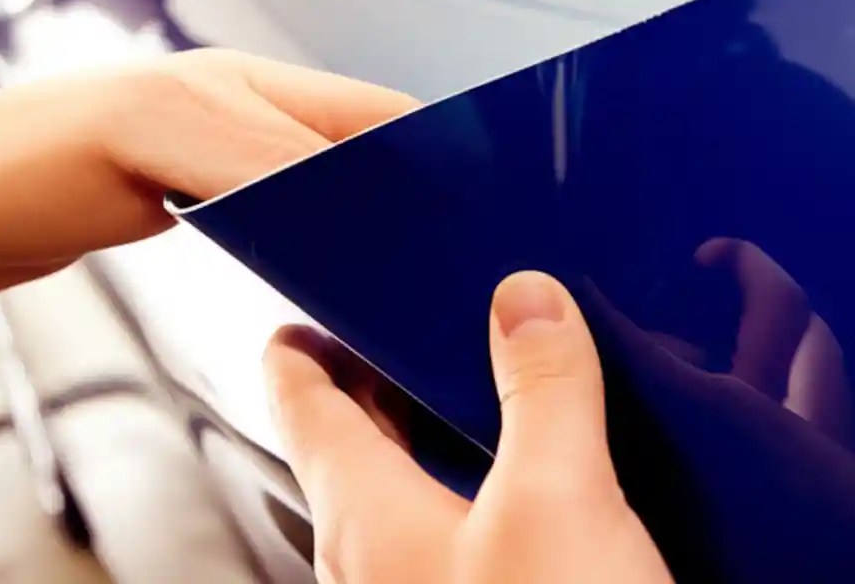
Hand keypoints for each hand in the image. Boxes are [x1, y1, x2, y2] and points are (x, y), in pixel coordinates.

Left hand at [0, 48, 416, 295]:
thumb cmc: (29, 154)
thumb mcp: (167, 138)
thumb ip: (268, 164)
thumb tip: (353, 202)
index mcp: (252, 85)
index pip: (375, 114)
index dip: (424, 156)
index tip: (457, 207)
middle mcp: (246, 122)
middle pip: (357, 162)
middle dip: (394, 206)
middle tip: (418, 257)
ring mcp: (224, 168)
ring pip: (323, 203)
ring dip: (349, 237)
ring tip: (373, 273)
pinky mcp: (199, 211)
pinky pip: (279, 233)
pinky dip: (306, 258)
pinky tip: (314, 280)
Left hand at [263, 271, 671, 583]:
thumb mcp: (557, 502)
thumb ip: (542, 390)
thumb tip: (526, 298)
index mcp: (371, 520)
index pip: (308, 410)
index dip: (301, 351)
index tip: (297, 315)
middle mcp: (382, 567)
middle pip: (353, 456)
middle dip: (369, 390)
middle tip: (395, 334)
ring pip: (404, 504)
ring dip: (426, 445)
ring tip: (470, 398)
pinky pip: (455, 545)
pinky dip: (478, 497)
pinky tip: (538, 493)